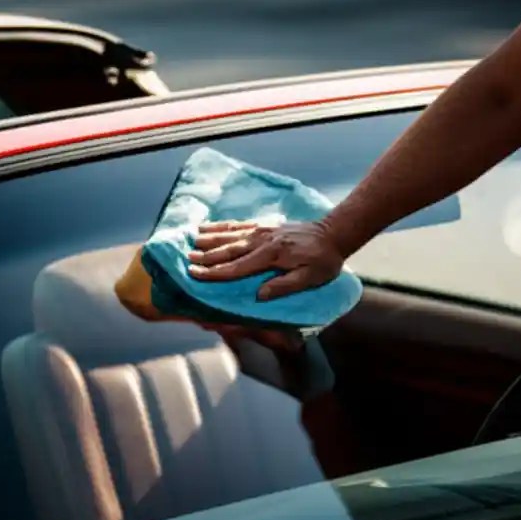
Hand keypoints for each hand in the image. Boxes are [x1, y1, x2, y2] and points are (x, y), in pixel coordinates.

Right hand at [186, 220, 345, 299]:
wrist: (334, 232)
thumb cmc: (324, 260)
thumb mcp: (312, 278)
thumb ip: (285, 286)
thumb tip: (259, 295)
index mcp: (271, 256)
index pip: (237, 267)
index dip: (214, 272)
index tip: (195, 273)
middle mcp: (262, 241)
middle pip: (228, 250)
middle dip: (206, 255)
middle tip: (186, 259)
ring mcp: (262, 230)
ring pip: (229, 235)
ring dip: (209, 239)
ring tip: (190, 242)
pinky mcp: (263, 225)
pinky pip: (237, 225)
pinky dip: (220, 226)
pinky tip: (206, 226)